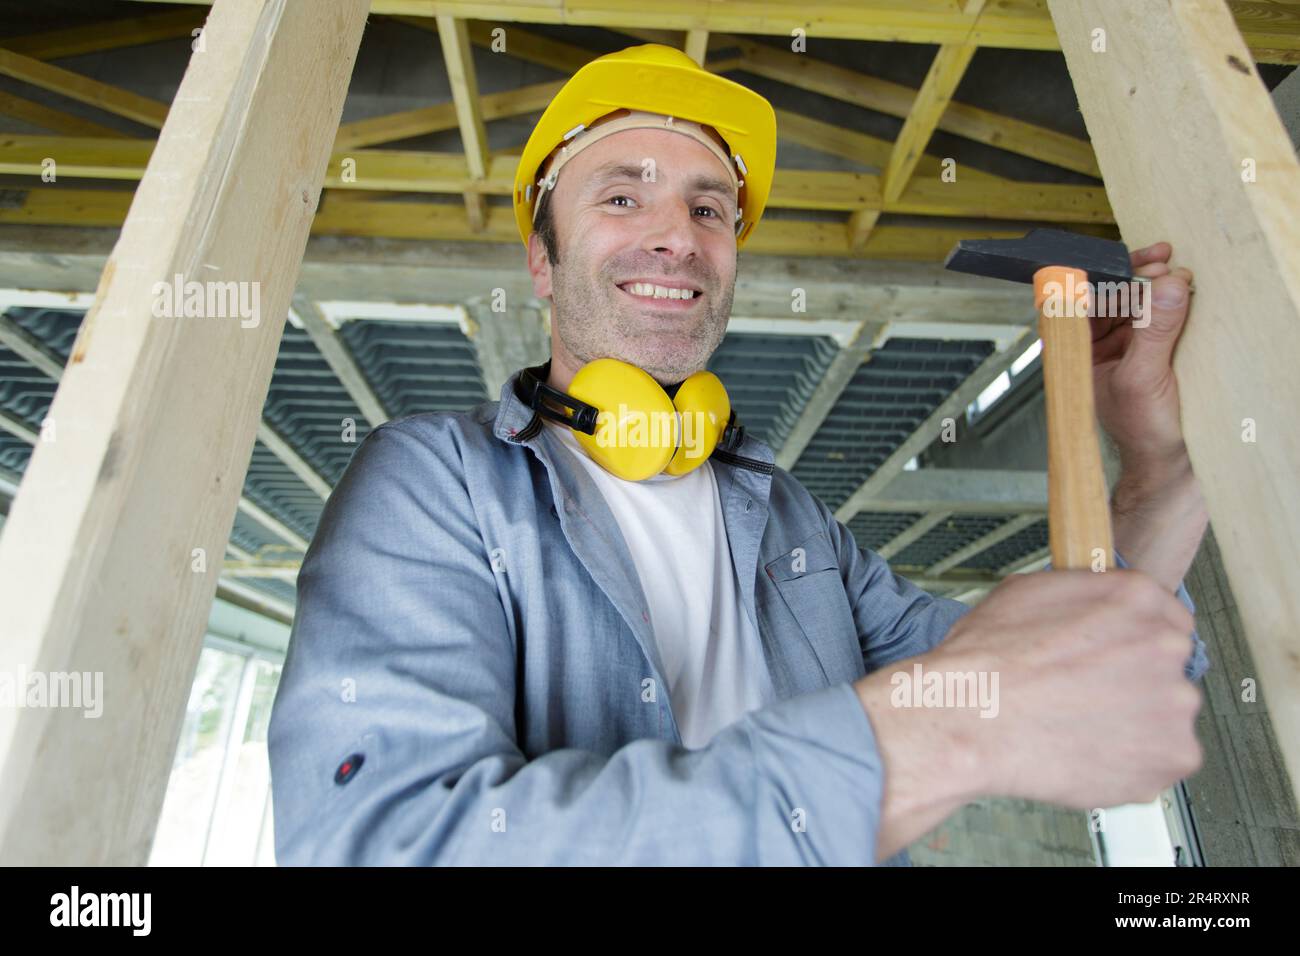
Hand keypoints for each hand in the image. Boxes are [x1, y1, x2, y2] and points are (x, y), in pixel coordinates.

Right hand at [936, 569, 1201, 806]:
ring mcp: (1175, 703)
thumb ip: (1081, 595)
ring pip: (1163, 715)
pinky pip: (1159, 760)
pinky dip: (1130, 763)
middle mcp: (1166, 645)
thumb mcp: (1025, 593)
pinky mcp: (1174, 755)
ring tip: (1079, 728)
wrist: (969, 718)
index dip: (1136, 643)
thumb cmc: (986, 660)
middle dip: (1133, 684)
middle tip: (1086, 698)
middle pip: (1166, 668)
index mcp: (1136, 599)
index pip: (1167, 618)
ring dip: (1132, 724)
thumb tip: (1090, 605)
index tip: (1119, 660)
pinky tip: (1088, 752)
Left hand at [1090, 241, 1193, 472]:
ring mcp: (1123, 350)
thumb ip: (1154, 332)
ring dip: (1154, 286)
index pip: (1080, 304)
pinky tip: (1183, 293)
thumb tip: (1167, 287)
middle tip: (1163, 262)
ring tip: (1178, 274)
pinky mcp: (1150, 353)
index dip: (1103, 278)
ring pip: (1133, 303)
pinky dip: (1169, 303)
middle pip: (1109, 298)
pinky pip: (1155, 318)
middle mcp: (1096, 349)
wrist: (1170, 465)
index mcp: (1079, 355)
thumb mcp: (1145, 378)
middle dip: (1135, 277)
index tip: (1131, 262)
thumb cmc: (1144, 432)